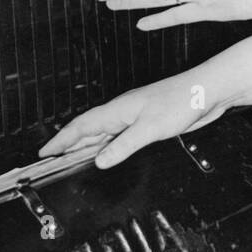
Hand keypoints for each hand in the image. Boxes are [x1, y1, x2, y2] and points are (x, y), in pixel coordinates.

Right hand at [38, 70, 227, 168]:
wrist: (207, 90)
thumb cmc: (181, 101)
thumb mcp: (149, 128)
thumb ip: (123, 146)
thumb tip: (100, 161)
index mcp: (117, 111)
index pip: (80, 127)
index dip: (61, 141)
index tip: (44, 152)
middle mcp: (123, 112)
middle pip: (88, 129)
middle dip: (68, 144)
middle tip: (52, 158)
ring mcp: (135, 116)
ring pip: (103, 132)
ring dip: (87, 145)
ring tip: (72, 158)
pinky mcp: (148, 122)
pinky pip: (119, 135)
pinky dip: (108, 145)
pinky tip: (110, 152)